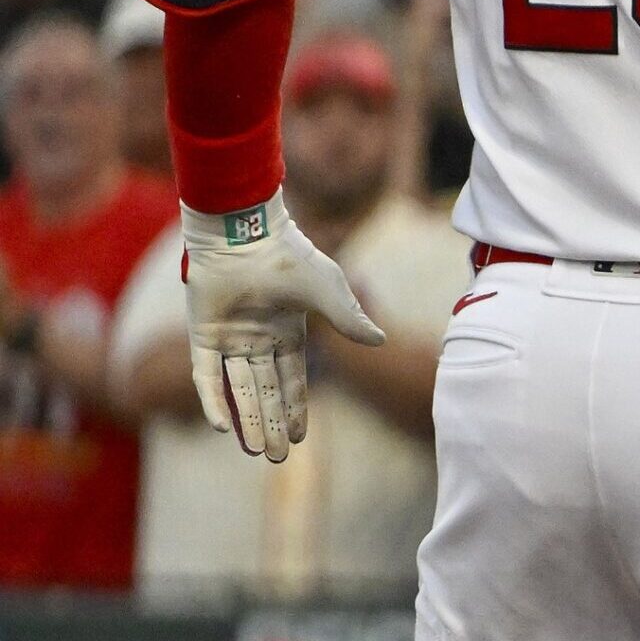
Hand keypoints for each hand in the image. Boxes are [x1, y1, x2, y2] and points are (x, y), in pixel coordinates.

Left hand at [181, 191, 384, 461]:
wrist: (246, 236)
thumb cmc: (291, 258)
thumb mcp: (328, 292)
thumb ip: (349, 319)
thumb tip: (380, 342)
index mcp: (287, 331)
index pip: (292, 379)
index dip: (296, 407)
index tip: (299, 438)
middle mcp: (258, 340)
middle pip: (266, 391)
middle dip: (272, 423)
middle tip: (275, 458)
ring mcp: (229, 339)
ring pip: (239, 390)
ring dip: (247, 420)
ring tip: (256, 452)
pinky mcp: (202, 336)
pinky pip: (206, 376)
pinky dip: (214, 401)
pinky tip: (222, 428)